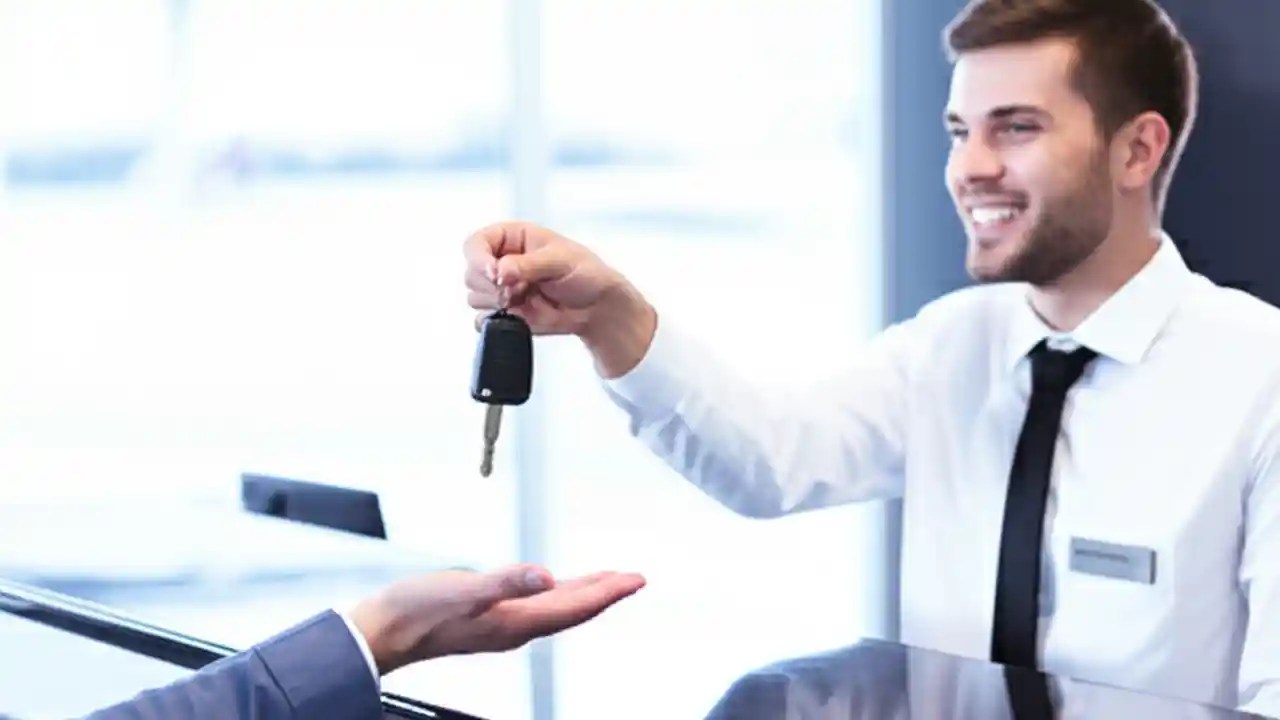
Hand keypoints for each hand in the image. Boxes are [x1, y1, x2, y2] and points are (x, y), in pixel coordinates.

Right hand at [350, 563, 645, 674]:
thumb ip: (505, 582)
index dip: (608, 592)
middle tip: (633, 579)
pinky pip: (536, 605)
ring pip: (556, 608)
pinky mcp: (488, 616)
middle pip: (572, 609)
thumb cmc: (416, 612)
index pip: (574, 606)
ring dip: (584, 594)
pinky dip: (556, 593)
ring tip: (607, 582)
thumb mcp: (463, 590)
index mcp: (515, 622)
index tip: (635, 579)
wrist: (382, 632)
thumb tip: (546, 576)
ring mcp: (502, 623)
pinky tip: (554, 585)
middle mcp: (515, 627)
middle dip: (605, 593)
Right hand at [462, 221, 657, 377]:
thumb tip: (500, 271)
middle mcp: (501, 261)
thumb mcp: (559, 260)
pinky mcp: (505, 312)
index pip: (476, 243)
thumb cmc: (584, 273)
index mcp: (511, 238)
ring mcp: (501, 289)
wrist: (596, 307)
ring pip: (474, 296)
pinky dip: (497, 319)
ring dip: (496, 301)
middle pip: (471, 272)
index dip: (479, 258)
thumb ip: (527, 264)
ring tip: (526, 297)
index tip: (495, 274)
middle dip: (490, 284)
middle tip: (517, 289)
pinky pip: (483, 319)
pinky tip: (520, 314)